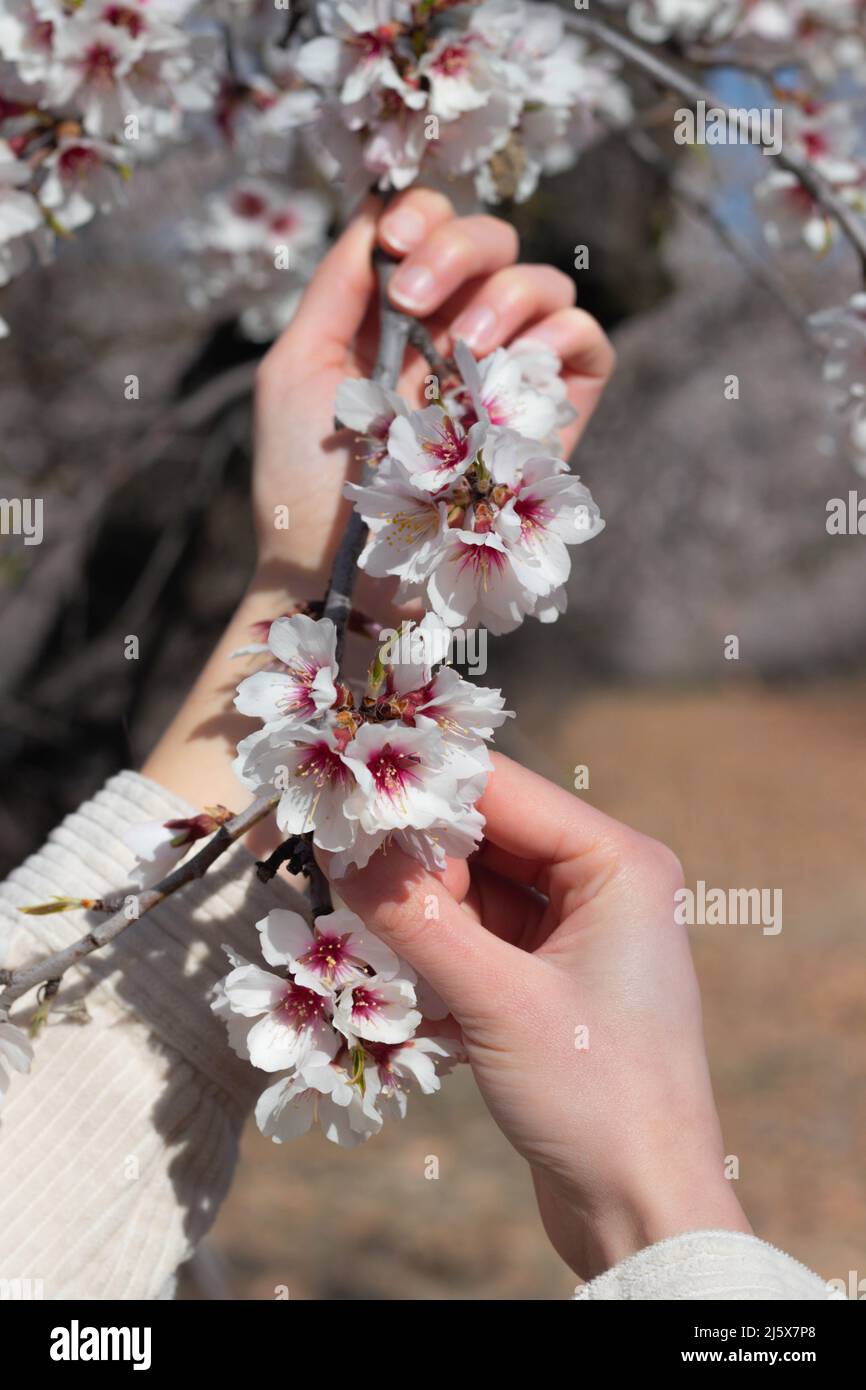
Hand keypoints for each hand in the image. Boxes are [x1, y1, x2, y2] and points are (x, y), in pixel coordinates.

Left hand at [143, 191, 614, 812]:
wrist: (341, 573)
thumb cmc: (304, 483)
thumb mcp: (297, 370)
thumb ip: (337, 286)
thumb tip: (379, 206)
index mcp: (397, 318)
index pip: (431, 227)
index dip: (422, 213)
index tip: (393, 243)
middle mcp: (456, 338)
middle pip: (490, 239)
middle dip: (456, 247)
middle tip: (415, 299)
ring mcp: (507, 377)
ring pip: (543, 280)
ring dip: (503, 290)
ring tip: (461, 345)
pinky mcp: (551, 419)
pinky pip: (585, 339)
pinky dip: (555, 333)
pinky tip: (502, 370)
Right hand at [322, 753, 751, 1282]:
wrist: (643, 1211)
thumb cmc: (598, 1100)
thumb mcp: (497, 1002)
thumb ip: (415, 920)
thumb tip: (339, 850)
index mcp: (618, 862)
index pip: (502, 791)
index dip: (422, 788)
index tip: (341, 795)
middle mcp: (602, 882)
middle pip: (483, 836)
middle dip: (414, 859)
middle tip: (345, 880)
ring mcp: (575, 931)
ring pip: (471, 888)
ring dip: (418, 913)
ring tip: (371, 941)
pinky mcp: (548, 978)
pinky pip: (477, 936)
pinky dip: (434, 951)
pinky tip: (401, 985)